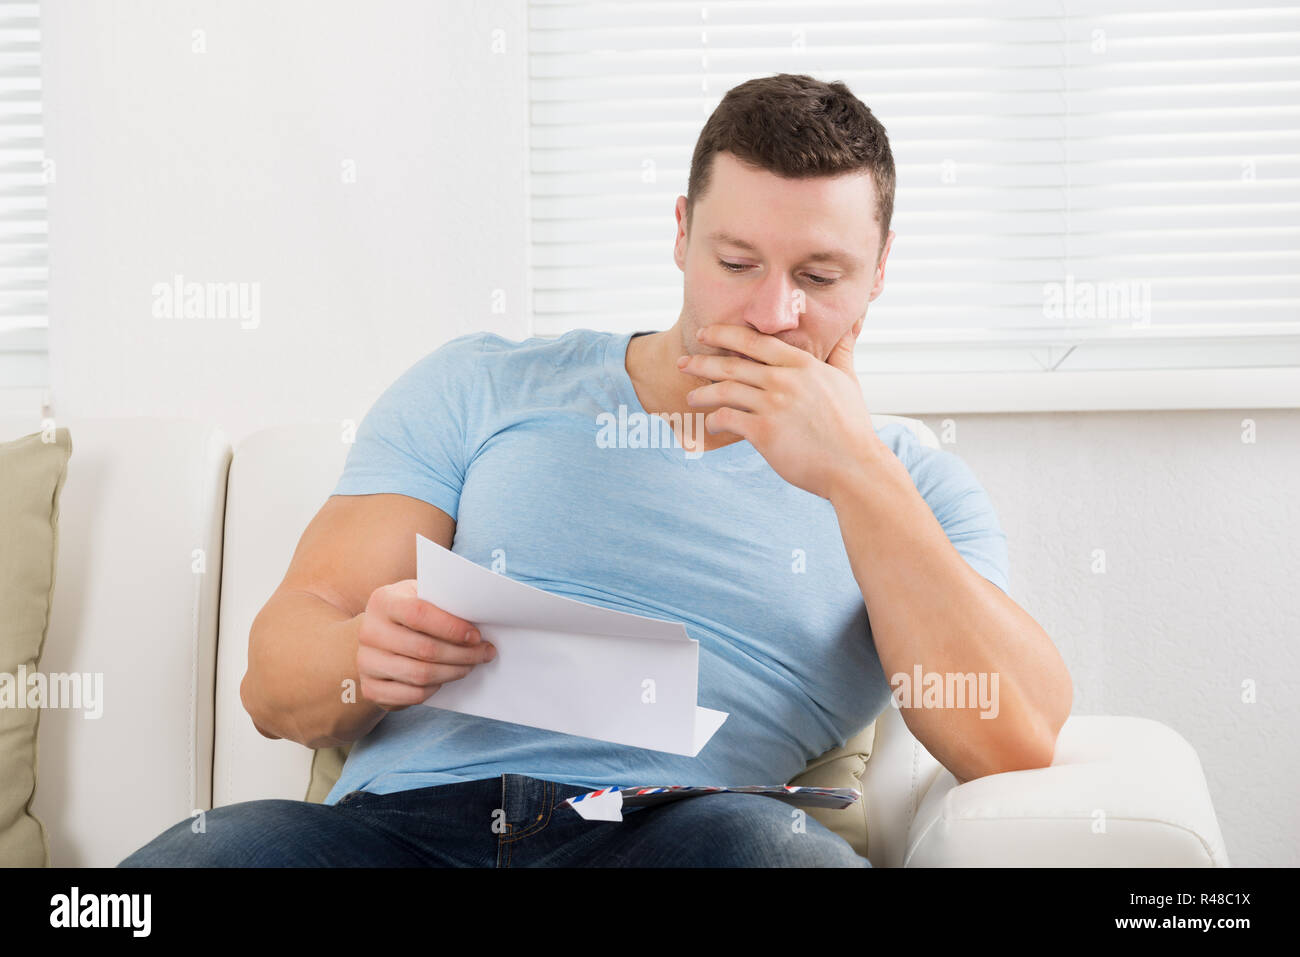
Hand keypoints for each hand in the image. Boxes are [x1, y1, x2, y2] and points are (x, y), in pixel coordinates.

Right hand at [356, 579, 496, 711]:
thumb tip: (479, 616)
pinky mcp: (371, 688)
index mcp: (383, 601)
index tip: (476, 635)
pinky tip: (447, 678)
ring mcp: (366, 662)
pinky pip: (412, 695)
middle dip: (462, 654)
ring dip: (454, 672)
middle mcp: (369, 632)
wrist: (379, 637)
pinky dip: (435, 689)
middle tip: (484, 653)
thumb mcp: (422, 596)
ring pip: (420, 675)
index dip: (451, 627)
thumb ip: (443, 602)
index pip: (418, 614)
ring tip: (470, 665)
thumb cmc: (411, 612)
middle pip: (424, 649)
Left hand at [680, 320, 884, 500]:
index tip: (703, 334)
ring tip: (691, 398)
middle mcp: (784, 380)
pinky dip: (714, 420)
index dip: (723, 334)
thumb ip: (842, 350)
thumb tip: (854, 323)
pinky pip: (727, 420)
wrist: (854, 466)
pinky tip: (711, 424)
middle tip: (682, 363)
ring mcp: (773, 406)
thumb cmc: (852, 426)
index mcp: (801, 365)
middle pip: (731, 364)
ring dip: (702, 394)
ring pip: (724, 391)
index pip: (753, 341)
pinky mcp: (764, 433)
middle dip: (701, 362)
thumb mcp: (848, 380)